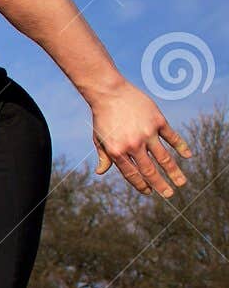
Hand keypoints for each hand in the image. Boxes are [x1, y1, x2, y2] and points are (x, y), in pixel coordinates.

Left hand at [92, 82, 191, 196]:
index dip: (141, 185)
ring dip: (174, 172)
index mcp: (117, 151)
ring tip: (181, 183)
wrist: (109, 92)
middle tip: (169, 195)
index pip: (132, 174)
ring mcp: (147, 133)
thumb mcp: (99, 138)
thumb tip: (100, 173)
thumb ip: (104, 156)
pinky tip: (188, 156)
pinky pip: (172, 137)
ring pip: (164, 158)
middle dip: (160, 185)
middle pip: (150, 170)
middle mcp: (133, 145)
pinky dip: (181, 147)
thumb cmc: (102, 117)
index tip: (149, 192)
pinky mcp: (158, 121)